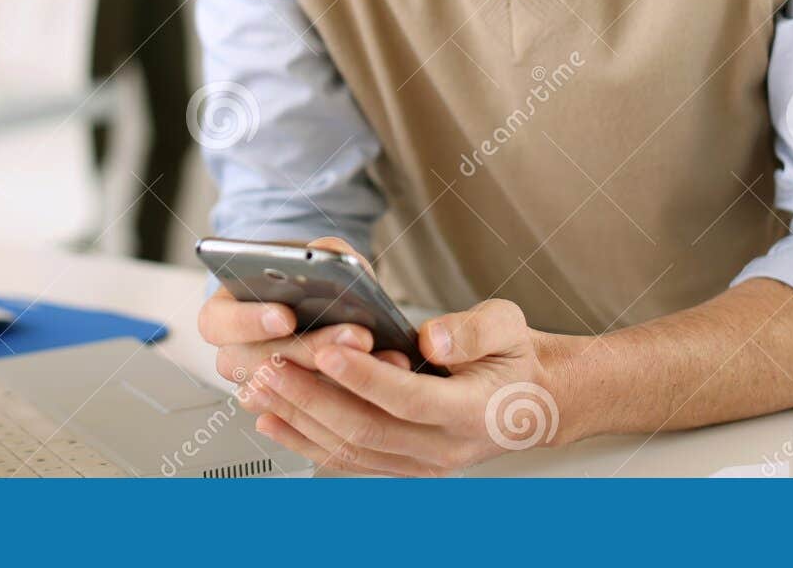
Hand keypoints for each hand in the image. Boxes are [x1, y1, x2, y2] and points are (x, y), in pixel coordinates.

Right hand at [196, 237, 410, 406]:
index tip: (287, 316)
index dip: (250, 322)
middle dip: (313, 350)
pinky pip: (308, 415)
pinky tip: (378, 383)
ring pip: (286, 395)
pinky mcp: (289, 408)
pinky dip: (346, 398)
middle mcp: (234, 354)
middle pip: (259, 365)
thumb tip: (331, 262)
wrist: (322, 301)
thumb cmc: (309, 276)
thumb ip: (323, 252)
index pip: (217, 323)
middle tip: (356, 335)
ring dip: (337, 379)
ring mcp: (259, 386)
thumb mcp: (317, 253)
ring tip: (378, 356)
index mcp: (223, 312)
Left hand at [249, 296, 565, 475]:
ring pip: (349, 450)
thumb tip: (432, 339)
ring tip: (260, 388)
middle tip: (272, 366)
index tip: (328, 349)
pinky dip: (305, 440)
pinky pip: (347, 460)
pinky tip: (273, 419)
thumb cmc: (515, 360)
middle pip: (367, 430)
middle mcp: (443, 448)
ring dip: (297, 420)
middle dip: (311, 398)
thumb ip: (475, 330)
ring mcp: (421, 464)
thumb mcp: (510, 327)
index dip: (366, 377)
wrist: (531, 403)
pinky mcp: (402, 466)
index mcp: (472, 412)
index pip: (410, 400)